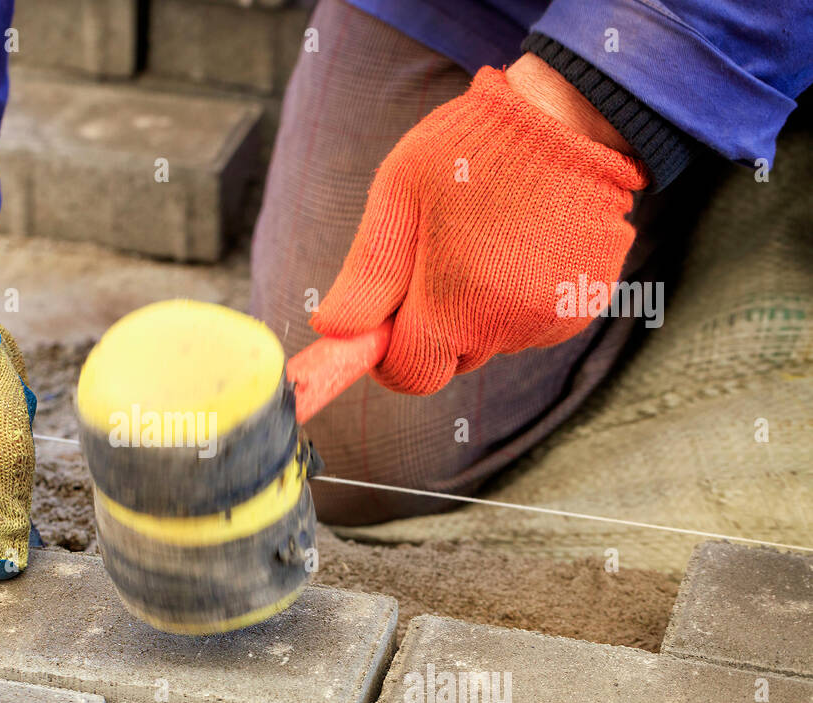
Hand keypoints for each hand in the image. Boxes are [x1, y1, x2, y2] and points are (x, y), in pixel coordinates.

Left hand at [311, 59, 647, 394]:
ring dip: (477, 310)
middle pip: (450, 361)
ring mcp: (551, 319)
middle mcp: (507, 324)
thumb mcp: (399, 195)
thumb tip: (333, 331)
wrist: (572, 114)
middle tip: (436, 257)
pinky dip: (516, 299)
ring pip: (490, 342)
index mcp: (455, 302)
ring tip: (485, 237)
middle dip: (432, 327)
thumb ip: (366, 274)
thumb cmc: (471, 146)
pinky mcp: (581, 307)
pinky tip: (521, 244)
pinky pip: (529, 325)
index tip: (384, 318)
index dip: (386, 353)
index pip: (408, 376)